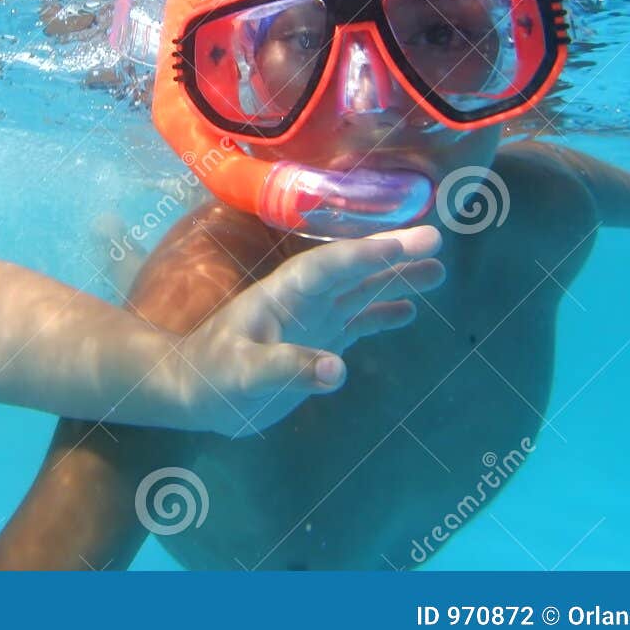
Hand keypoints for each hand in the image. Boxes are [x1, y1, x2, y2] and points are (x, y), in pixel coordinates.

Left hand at [166, 225, 444, 437]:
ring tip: (437, 270)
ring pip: (360, 292)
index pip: (328, 267)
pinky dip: (382, 315)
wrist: (193, 390)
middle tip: (436, 238)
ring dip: (396, 280)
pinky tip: (410, 311)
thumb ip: (287, 369)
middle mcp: (303, 300)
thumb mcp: (242, 373)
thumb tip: (337, 370)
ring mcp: (312, 320)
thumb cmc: (211, 375)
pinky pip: (357, 322)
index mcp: (283, 295)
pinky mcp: (318, 343)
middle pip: (352, 271)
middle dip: (392, 255)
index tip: (404, 243)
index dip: (364, 254)